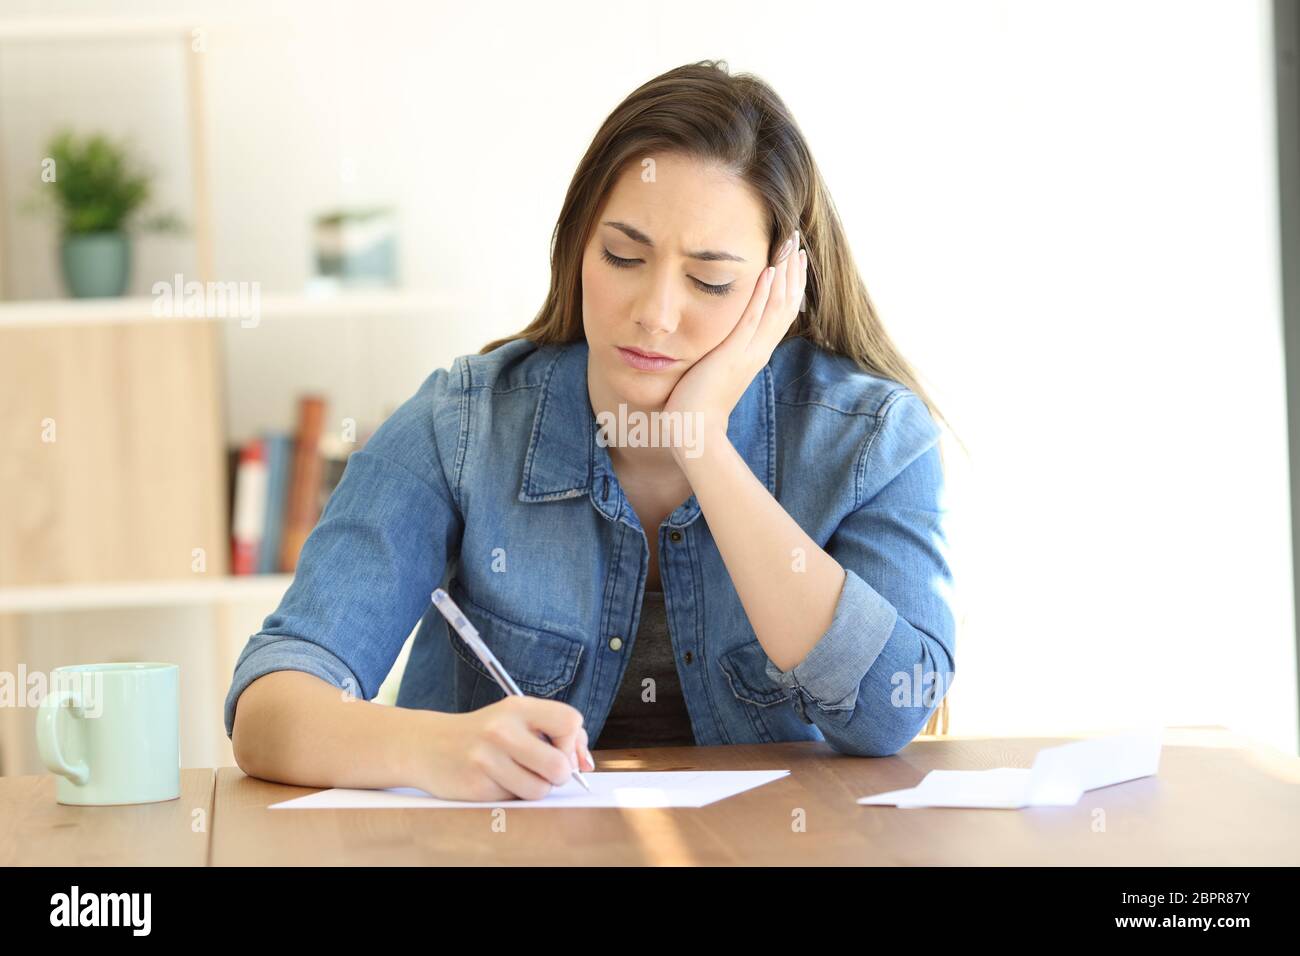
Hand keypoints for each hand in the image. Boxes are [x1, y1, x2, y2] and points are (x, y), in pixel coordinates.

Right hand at [410, 696, 594, 801]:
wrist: (428, 745)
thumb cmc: (484, 734)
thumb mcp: (517, 719)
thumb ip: (556, 734)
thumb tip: (586, 766)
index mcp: (518, 707)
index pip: (570, 721)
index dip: (573, 742)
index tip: (562, 750)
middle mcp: (502, 729)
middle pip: (559, 765)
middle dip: (559, 776)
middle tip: (545, 772)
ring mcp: (487, 758)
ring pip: (539, 790)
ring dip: (535, 789)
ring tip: (518, 776)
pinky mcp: (476, 785)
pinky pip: (513, 800)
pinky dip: (511, 795)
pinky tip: (495, 781)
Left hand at [663, 230, 807, 452]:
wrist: (696, 431)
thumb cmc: (697, 403)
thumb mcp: (715, 368)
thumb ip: (721, 352)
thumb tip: (717, 340)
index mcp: (755, 351)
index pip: (780, 312)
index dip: (789, 285)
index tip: (793, 259)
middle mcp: (759, 349)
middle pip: (786, 304)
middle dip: (793, 272)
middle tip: (797, 241)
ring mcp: (749, 352)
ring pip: (776, 307)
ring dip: (784, 274)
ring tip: (789, 246)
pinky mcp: (734, 354)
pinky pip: (752, 319)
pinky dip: (761, 295)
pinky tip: (767, 271)